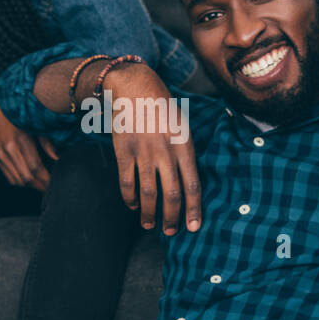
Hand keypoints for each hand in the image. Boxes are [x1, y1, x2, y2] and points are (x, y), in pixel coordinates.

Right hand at [0, 97, 56, 191]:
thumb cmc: (18, 117)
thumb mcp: (34, 125)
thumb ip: (46, 142)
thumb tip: (56, 158)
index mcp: (21, 139)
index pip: (35, 166)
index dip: (45, 178)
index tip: (54, 183)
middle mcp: (9, 149)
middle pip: (26, 176)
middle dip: (39, 185)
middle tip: (49, 189)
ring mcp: (0, 155)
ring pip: (18, 180)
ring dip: (30, 185)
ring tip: (40, 184)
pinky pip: (9, 178)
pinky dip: (20, 181)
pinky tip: (28, 179)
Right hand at [105, 64, 200, 234]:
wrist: (135, 88)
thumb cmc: (163, 109)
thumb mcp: (183, 127)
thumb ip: (186, 154)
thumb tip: (189, 185)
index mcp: (184, 146)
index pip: (193, 185)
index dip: (194, 210)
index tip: (194, 227)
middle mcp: (166, 151)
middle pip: (171, 194)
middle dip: (171, 218)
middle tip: (170, 231)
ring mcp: (143, 152)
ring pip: (148, 192)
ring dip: (150, 213)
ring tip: (150, 225)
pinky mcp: (124, 151)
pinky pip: (127, 182)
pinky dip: (130, 198)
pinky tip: (133, 205)